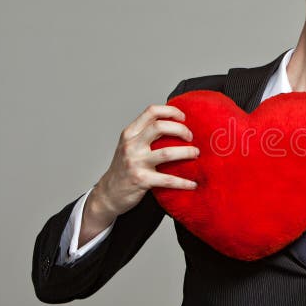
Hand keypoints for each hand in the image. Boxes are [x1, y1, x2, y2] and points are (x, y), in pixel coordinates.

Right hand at [85, 104, 198, 229]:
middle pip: (160, 127)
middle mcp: (131, 145)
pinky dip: (183, 182)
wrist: (108, 194)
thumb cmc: (124, 168)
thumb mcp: (130, 146)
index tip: (184, 117)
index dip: (171, 111)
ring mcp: (135, 162)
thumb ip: (146, 135)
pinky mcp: (141, 180)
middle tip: (191, 137)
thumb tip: (176, 125)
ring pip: (167, 153)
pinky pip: (167, 179)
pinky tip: (193, 184)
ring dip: (187, 152)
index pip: (151, 112)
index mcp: (130, 133)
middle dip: (181, 129)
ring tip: (196, 154)